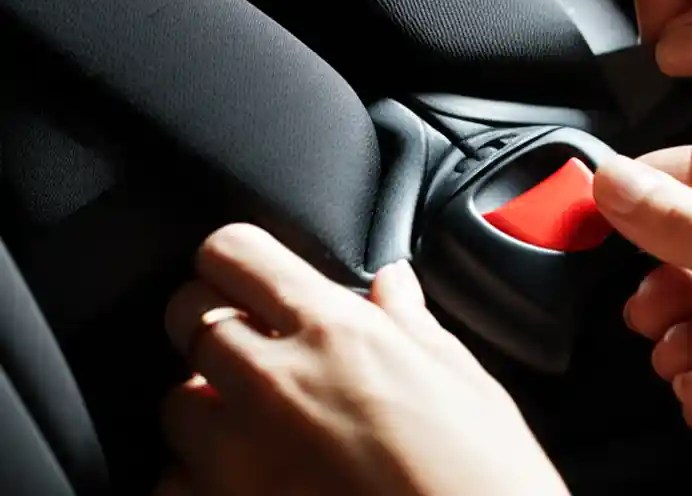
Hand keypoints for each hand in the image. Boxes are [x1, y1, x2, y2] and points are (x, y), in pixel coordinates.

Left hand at [155, 224, 566, 495]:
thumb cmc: (485, 479)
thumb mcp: (463, 382)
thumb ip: (411, 323)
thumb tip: (391, 284)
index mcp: (336, 333)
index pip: (232, 252)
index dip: (238, 260)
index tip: (252, 277)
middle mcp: (273, 385)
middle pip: (187, 317)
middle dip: (218, 324)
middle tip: (263, 348)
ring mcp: (238, 459)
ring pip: (175, 402)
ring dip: (207, 404)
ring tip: (260, 423)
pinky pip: (173, 481)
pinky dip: (198, 477)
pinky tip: (248, 478)